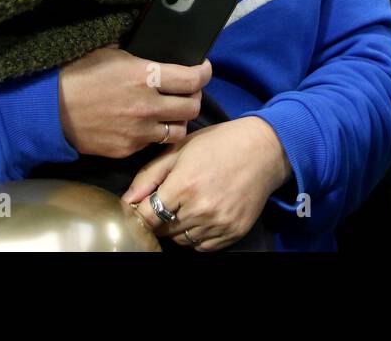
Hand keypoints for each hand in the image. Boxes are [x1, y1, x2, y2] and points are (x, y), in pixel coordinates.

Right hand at [58, 47, 210, 158]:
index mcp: (144, 75)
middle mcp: (147, 106)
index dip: (204, 72)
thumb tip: (156, 47)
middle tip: (188, 90)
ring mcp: (138, 132)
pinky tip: (147, 124)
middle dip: (194, 96)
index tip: (204, 69)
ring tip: (171, 111)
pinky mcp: (127, 150)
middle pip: (192, 106)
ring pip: (179, 131)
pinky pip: (154, 144)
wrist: (48, 110)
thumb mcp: (109, 51)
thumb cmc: (76, 74)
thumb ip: (138, 53)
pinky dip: (155, 134)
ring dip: (179, 119)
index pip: (193, 78)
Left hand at [125, 116, 291, 251]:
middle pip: (163, 230)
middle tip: (166, 201)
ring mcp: (219, 223)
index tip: (139, 208)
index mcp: (184, 185)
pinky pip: (202, 247)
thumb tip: (128, 201)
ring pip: (181, 240)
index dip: (139, 213)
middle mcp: (201, 209)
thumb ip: (149, 175)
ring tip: (185, 206)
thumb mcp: (179, 150)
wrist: (263, 149)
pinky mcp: (233, 232)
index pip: (147, 217)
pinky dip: (196, 236)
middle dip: (158, 218)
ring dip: (177, 228)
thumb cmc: (218, 144)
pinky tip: (200, 215)